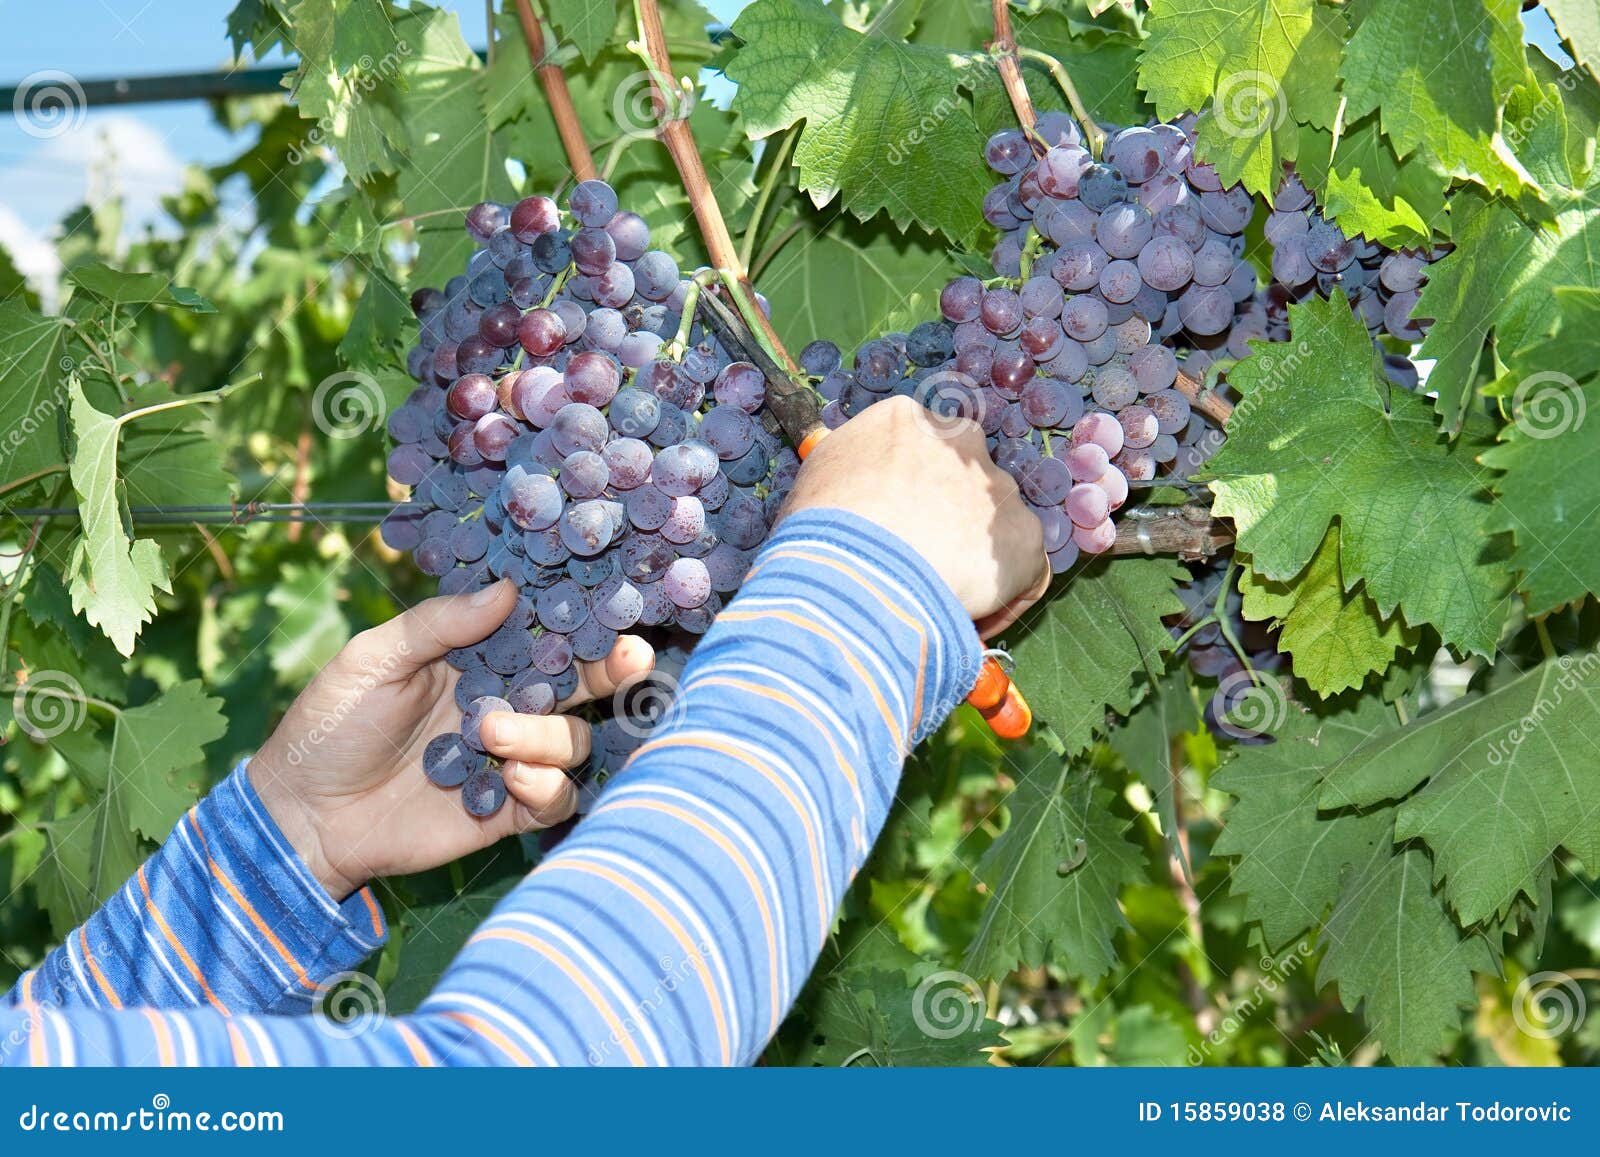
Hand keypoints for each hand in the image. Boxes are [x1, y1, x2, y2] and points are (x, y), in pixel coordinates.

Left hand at [249, 580, 653, 899]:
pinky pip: (556, 799)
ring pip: (571, 741)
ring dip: (547, 735)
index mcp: (478, 659)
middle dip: (611, 670)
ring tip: (496, 736)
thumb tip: (506, 590)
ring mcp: (509, 758)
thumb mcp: (372, 659)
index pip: (542, 633)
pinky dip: (547, 787)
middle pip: (580, 683)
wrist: (302, 814)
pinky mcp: (506, 811)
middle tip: (631, 659)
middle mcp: (506, 703)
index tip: (607, 607)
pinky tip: (513, 779)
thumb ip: (438, 625)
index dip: (577, 620)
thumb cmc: (330, 725)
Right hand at [783, 396, 1047, 636]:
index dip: (908, 492)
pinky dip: (1002, 601)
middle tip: (920, 564)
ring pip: (992, 527)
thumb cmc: (817, 530)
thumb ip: (845, 479)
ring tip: (940, 602)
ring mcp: (997, 489)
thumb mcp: (814, 484)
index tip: (893, 529)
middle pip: (962, 480)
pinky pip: (1023, 574)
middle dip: (949, 518)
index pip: (919, 449)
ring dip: (973, 559)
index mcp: (904, 420)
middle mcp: (959, 441)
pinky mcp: (1026, 537)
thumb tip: (849, 496)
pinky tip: (967, 624)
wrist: (854, 572)